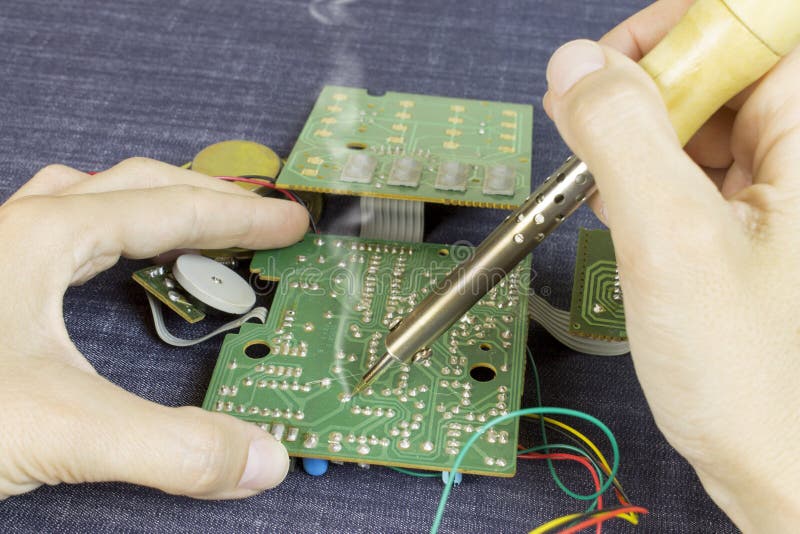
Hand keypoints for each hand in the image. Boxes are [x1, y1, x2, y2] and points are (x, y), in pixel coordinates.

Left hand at [0, 158, 307, 498]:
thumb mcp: (58, 430)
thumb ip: (169, 449)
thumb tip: (260, 458)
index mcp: (43, 238)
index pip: (170, 209)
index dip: (239, 215)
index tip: (289, 221)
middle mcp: (18, 231)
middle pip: (134, 183)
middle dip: (207, 196)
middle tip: (258, 217)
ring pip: (88, 197)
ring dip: (151, 203)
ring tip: (193, 226)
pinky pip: (57, 230)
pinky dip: (105, 234)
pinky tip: (105, 267)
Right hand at [543, 0, 799, 530]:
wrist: (784, 471)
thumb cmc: (756, 380)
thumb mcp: (671, 243)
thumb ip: (621, 137)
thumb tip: (576, 65)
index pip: (754, 23)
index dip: (678, 31)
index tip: (609, 69)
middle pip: (722, 67)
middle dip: (642, 86)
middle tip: (582, 124)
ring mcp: (782, 191)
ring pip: (701, 119)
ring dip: (637, 136)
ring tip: (597, 179)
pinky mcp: (755, 224)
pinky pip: (696, 168)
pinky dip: (647, 176)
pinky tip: (620, 205)